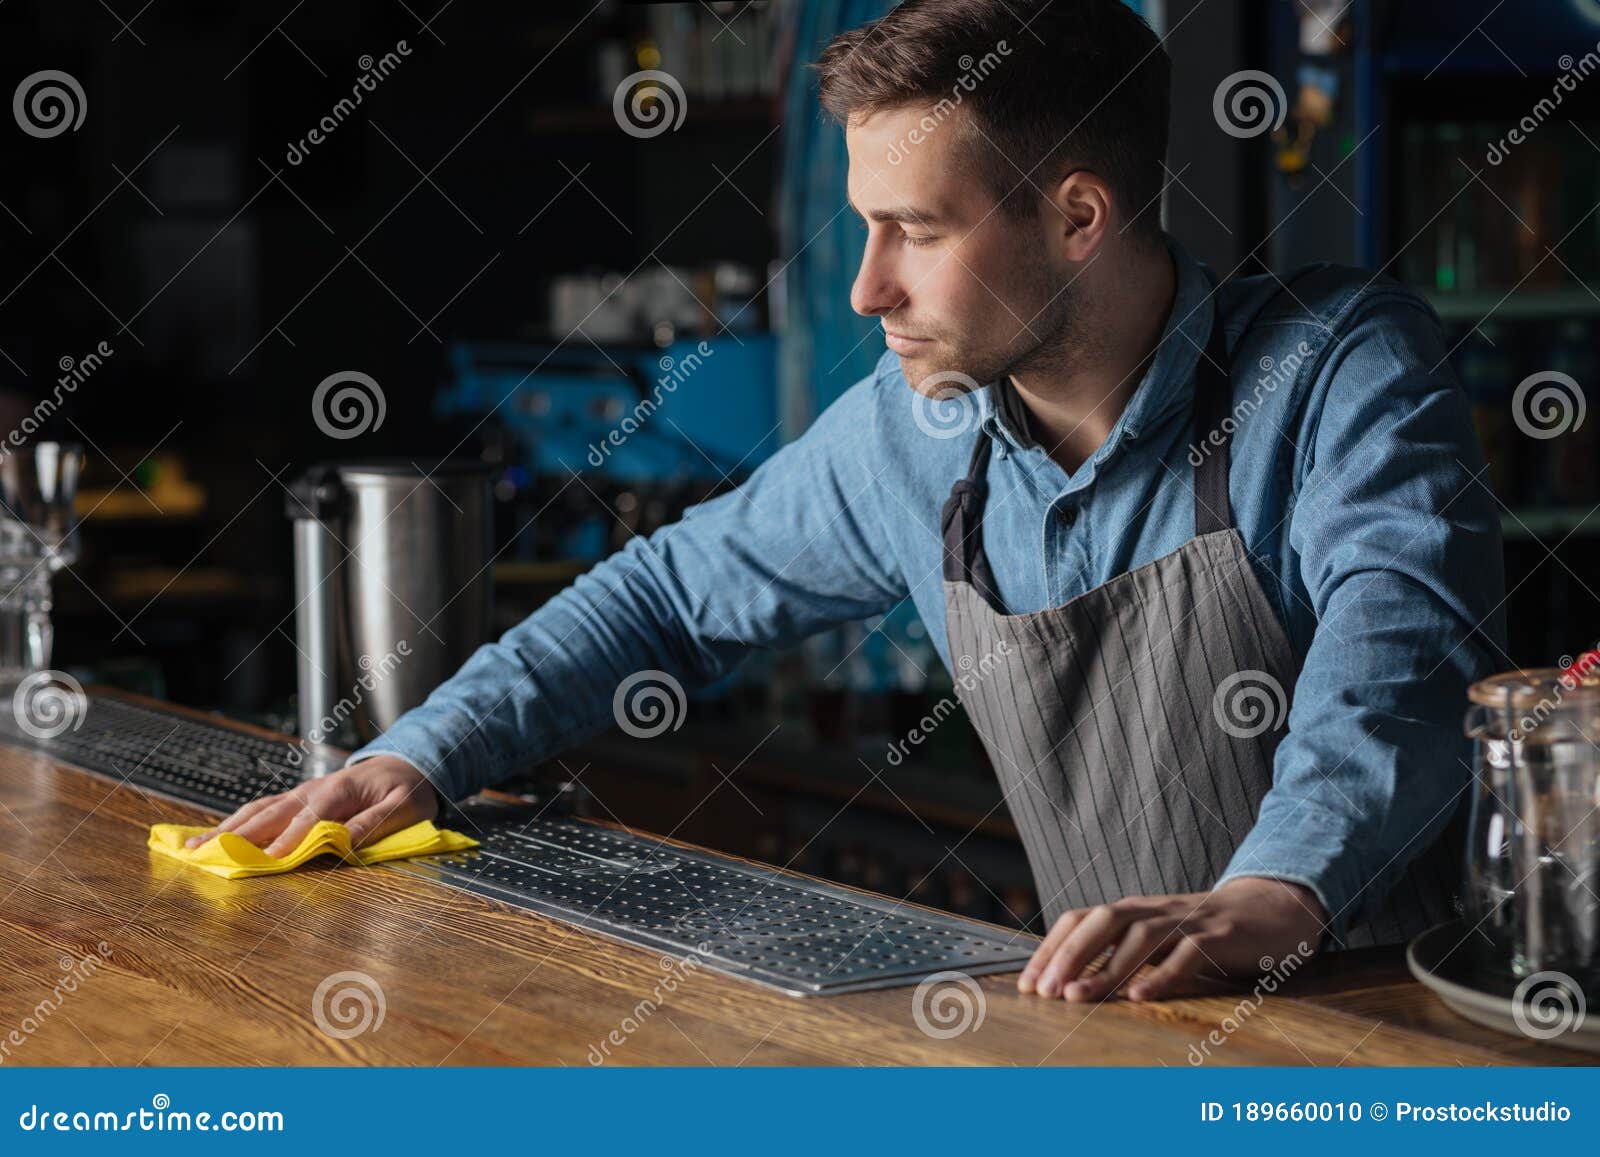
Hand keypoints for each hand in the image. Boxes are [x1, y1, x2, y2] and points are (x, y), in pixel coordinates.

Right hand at [181, 755, 438, 857]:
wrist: (408, 760)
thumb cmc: (409, 787)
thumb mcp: (406, 805)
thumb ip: (376, 823)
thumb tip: (342, 842)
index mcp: (341, 790)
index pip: (308, 820)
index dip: (287, 842)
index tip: (265, 864)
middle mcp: (313, 789)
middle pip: (270, 815)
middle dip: (237, 837)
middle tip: (204, 857)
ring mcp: (301, 793)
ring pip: (258, 811)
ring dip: (226, 830)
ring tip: (193, 849)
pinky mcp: (297, 799)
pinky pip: (262, 811)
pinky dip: (235, 824)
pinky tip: (213, 837)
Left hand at [1017, 876, 1326, 1001]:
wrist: (1270, 909)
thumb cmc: (1204, 932)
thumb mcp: (1157, 939)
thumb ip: (1120, 954)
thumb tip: (1069, 982)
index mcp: (1132, 911)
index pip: (1080, 920)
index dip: (1050, 949)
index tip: (1027, 984)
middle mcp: (1152, 910)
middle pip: (1101, 921)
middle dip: (1067, 955)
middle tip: (1043, 991)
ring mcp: (1186, 920)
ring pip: (1139, 938)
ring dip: (1105, 969)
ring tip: (1077, 997)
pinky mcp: (1219, 936)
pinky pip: (1187, 954)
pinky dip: (1162, 975)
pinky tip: (1141, 996)